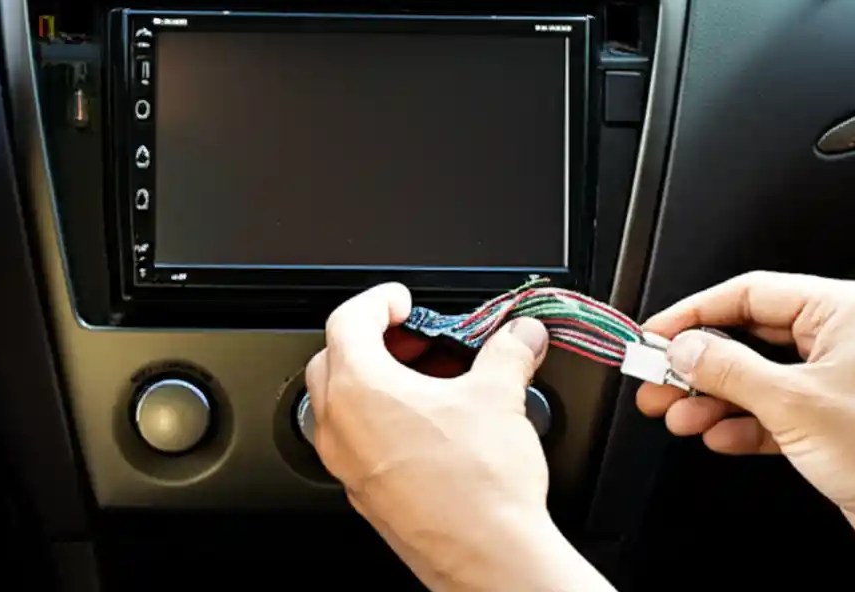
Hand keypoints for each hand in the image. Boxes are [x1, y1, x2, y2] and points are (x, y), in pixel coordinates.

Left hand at [306, 283, 612, 591]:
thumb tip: (520, 334)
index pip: (347, 321)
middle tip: (414, 338)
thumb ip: (508, 350)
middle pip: (333, 360)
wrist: (487, 555)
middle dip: (372, 340)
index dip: (377, 300)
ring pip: (342, 406)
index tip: (403, 301)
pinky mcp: (366, 494)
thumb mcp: (500, 395)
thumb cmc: (479, 485)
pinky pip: (358, 443)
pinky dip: (383, 422)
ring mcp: (349, 466)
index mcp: (361, 390)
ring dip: (377, 383)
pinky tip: (431, 427)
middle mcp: (342, 428)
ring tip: (429, 383)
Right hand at [636, 272, 854, 568]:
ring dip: (713, 396)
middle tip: (657, 380)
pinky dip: (741, 421)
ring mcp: (835, 377)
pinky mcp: (830, 417)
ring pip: (756, 375)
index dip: (697, 313)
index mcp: (844, 310)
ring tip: (676, 413)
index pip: (752, 294)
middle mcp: (841, 336)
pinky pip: (772, 408)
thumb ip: (728, 370)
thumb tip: (685, 348)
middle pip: (749, 335)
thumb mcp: (791, 403)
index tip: (658, 334)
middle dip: (699, 363)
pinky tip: (715, 435)